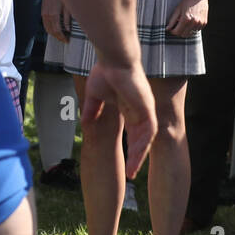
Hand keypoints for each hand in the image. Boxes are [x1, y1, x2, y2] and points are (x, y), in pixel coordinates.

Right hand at [41, 0, 71, 42]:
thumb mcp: (68, 6)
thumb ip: (67, 19)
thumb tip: (68, 29)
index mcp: (54, 15)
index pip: (57, 31)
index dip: (62, 37)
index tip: (67, 40)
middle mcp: (47, 15)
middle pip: (51, 31)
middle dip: (57, 37)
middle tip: (64, 40)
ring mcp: (44, 13)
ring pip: (47, 28)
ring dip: (53, 34)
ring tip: (60, 36)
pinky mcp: (43, 11)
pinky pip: (45, 23)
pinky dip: (49, 28)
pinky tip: (54, 29)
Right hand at [82, 61, 156, 177]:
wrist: (114, 59)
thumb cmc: (105, 73)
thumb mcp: (95, 95)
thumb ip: (92, 109)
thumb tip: (85, 122)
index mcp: (129, 108)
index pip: (133, 134)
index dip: (130, 149)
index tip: (127, 163)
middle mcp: (140, 112)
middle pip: (140, 140)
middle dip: (136, 157)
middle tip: (132, 174)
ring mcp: (145, 110)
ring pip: (146, 138)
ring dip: (140, 155)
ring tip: (134, 171)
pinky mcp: (147, 107)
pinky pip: (149, 130)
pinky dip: (144, 143)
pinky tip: (138, 155)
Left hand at [166, 0, 208, 36]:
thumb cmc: (186, 2)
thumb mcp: (177, 10)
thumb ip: (172, 20)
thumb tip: (167, 29)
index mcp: (186, 19)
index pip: (177, 32)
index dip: (172, 31)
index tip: (171, 29)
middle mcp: (194, 22)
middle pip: (183, 35)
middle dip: (179, 32)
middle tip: (177, 26)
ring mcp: (200, 23)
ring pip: (190, 34)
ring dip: (186, 31)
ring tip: (184, 23)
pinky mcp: (204, 23)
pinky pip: (196, 30)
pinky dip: (192, 29)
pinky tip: (190, 22)